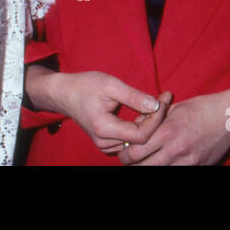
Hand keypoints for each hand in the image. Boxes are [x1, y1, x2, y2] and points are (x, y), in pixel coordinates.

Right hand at [26, 66, 170, 152]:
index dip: (157, 119)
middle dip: (156, 120)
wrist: (64, 92)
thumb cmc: (85, 85)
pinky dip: (140, 126)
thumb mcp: (110, 85)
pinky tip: (144, 111)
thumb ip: (134, 97)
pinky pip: (129, 139)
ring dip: (149, 123)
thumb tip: (157, 105)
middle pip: (141, 140)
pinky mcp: (106, 141)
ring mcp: (105, 144)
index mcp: (105, 129)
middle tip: (165, 99)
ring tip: (156, 104)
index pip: (142, 135)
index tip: (165, 99)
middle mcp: (105, 142)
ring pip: (136, 141)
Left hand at [118, 88, 229, 165]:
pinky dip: (165, 169)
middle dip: (132, 164)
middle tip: (131, 158)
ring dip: (148, 167)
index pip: (134, 152)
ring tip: (147, 160)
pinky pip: (175, 173)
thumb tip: (135, 126)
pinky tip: (164, 161)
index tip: (124, 148)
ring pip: (156, 173)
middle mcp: (175, 150)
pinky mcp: (197, 168)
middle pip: (141, 168)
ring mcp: (187, 162)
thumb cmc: (201, 108)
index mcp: (167, 132)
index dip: (124, 152)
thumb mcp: (174, 107)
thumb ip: (153, 119)